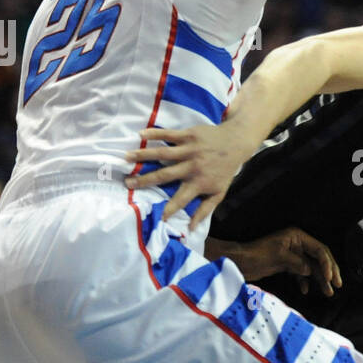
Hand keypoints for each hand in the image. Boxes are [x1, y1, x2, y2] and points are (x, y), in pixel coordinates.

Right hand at [124, 123, 249, 226]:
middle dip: (145, 180)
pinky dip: (155, 133)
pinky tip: (140, 134)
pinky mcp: (189, 135)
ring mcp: (190, 150)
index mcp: (199, 183)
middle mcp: (192, 167)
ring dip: (144, 155)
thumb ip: (205, 210)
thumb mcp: (219, 193)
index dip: (170, 209)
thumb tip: (191, 228)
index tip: (156, 216)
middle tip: (127, 184)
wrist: (236, 142)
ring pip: (163, 153)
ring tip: (126, 157)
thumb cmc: (225, 170)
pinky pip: (169, 134)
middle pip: (165, 175)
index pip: (181, 199)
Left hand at [228, 228, 341, 295]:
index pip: (319, 249)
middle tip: (337, 285)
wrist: (239, 261)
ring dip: (319, 280)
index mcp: (297, 236)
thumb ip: (297, 263)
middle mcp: (297, 243)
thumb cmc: (257, 255)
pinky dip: (304, 281)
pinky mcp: (286, 264)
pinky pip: (301, 273)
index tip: (330, 278)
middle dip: (328, 272)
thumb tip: (311, 270)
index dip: (327, 264)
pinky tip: (305, 290)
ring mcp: (292, 254)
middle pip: (319, 258)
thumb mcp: (279, 257)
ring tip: (328, 293)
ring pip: (311, 267)